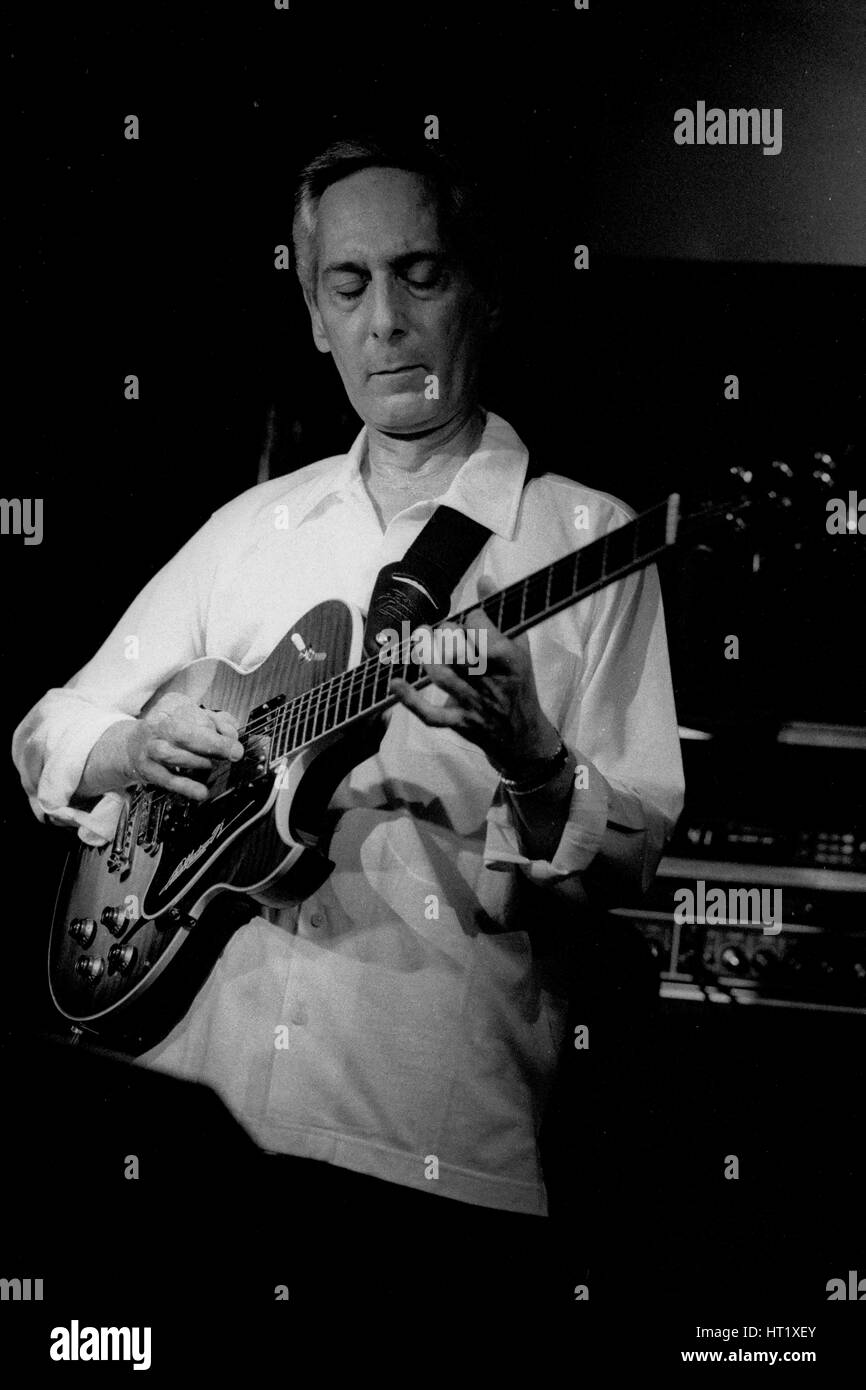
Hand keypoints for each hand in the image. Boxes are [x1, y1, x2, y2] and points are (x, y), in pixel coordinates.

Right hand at [123, 692, 243, 801]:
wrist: (131, 747)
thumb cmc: (171, 732)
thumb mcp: (193, 718)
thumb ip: (217, 722)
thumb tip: (232, 732)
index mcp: (171, 707)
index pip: (195, 712)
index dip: (216, 726)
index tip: (233, 738)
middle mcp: (157, 725)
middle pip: (180, 731)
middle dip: (211, 742)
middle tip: (234, 752)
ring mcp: (149, 748)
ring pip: (170, 755)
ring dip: (197, 761)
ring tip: (210, 765)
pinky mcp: (147, 770)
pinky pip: (167, 779)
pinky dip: (186, 787)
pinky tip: (202, 792)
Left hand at [389, 579, 560, 776]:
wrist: (522, 736)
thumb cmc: (519, 685)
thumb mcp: (520, 646)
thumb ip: (501, 611)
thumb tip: (484, 577)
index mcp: (507, 657)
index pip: (478, 625)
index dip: (471, 618)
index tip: (473, 623)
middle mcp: (489, 679)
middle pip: (456, 647)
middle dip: (445, 633)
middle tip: (444, 633)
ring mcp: (472, 702)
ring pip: (440, 675)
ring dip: (426, 654)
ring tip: (422, 641)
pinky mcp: (458, 722)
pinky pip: (430, 713)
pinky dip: (410, 700)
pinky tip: (394, 683)